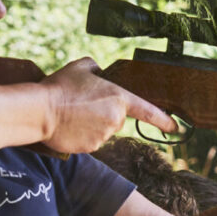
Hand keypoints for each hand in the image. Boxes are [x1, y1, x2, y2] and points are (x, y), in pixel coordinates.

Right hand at [40, 58, 175, 153]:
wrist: (40, 111)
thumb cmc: (61, 87)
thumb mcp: (81, 67)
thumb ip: (97, 70)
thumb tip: (99, 75)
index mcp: (118, 98)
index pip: (148, 111)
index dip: (164, 120)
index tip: (176, 127)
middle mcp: (115, 119)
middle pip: (116, 118)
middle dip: (104, 112)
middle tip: (83, 104)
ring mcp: (104, 136)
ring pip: (104, 131)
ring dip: (92, 124)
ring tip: (73, 114)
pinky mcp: (91, 148)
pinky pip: (92, 141)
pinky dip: (83, 135)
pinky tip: (70, 126)